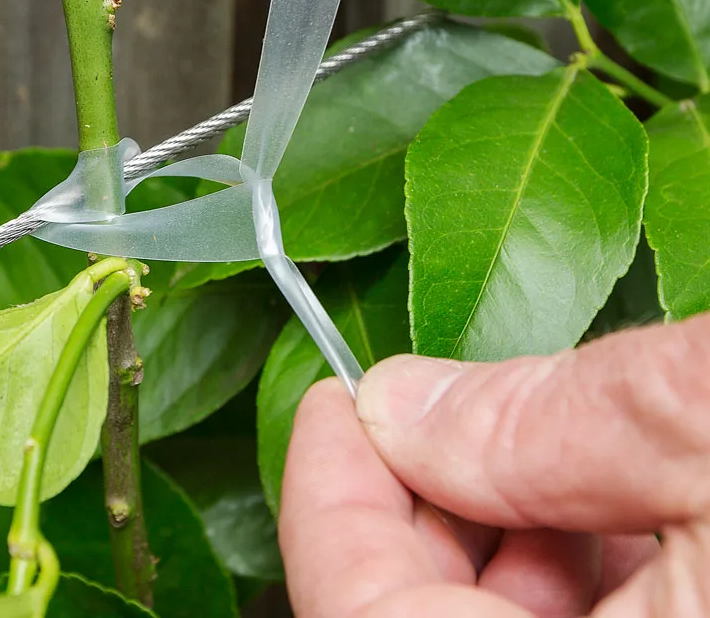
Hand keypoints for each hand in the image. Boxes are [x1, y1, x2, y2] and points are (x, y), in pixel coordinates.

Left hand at [278, 314, 709, 615]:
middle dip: (422, 504)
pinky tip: (615, 502)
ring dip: (506, 535)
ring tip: (551, 446)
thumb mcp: (694, 427)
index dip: (326, 497)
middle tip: (439, 410)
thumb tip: (399, 401)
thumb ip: (536, 425)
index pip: (357, 614)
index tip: (332, 402)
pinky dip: (580, 575)